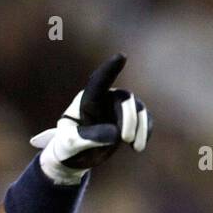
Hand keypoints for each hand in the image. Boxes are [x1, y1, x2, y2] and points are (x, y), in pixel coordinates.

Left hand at [30, 54, 151, 184]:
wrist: (75, 156)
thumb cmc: (67, 146)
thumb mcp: (70, 144)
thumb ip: (89, 137)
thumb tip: (115, 135)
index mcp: (86, 99)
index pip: (99, 82)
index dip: (110, 69)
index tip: (121, 56)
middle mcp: (105, 98)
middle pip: (124, 99)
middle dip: (128, 119)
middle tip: (125, 139)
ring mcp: (118, 107)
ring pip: (137, 108)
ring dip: (139, 127)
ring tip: (135, 147)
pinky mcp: (129, 119)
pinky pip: (145, 119)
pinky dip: (146, 131)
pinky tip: (138, 147)